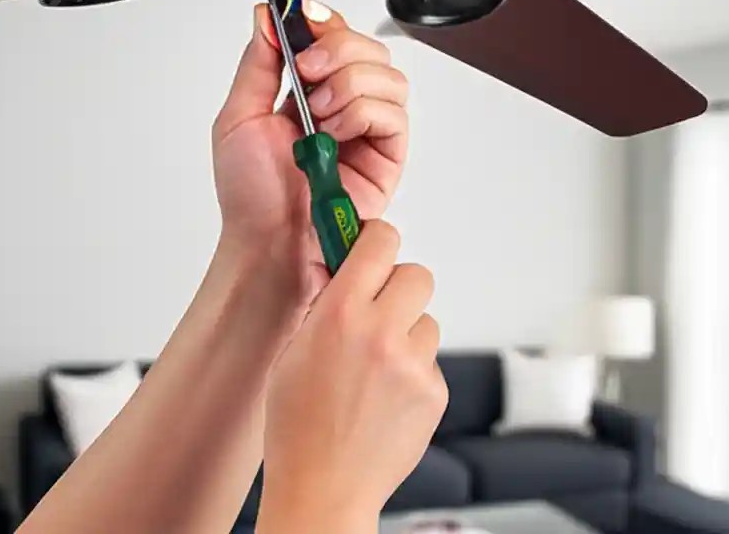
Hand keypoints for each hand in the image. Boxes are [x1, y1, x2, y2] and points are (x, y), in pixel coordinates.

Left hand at [212, 1, 408, 297]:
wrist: (267, 245)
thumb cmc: (251, 197)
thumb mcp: (237, 116)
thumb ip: (257, 62)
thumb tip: (267, 15)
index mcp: (307, 92)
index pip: (334, 37)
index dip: (325, 22)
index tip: (304, 19)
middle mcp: (343, 107)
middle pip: (368, 48)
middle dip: (337, 50)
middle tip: (307, 72)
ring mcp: (368, 131)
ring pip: (387, 76)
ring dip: (349, 85)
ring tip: (319, 116)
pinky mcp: (388, 157)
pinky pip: (394, 113)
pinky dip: (363, 112)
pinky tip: (336, 133)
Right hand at [257, 222, 447, 533]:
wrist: (323, 488)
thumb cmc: (296, 427)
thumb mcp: (294, 352)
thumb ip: (327, 308)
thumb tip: (346, 273)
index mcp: (340, 315)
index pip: (380, 242)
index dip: (376, 241)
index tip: (371, 247)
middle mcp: (382, 333)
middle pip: (417, 274)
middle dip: (398, 286)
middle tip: (379, 308)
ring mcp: (413, 366)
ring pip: (426, 321)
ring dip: (407, 334)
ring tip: (376, 369)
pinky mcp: (434, 393)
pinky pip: (430, 362)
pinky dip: (413, 373)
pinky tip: (385, 399)